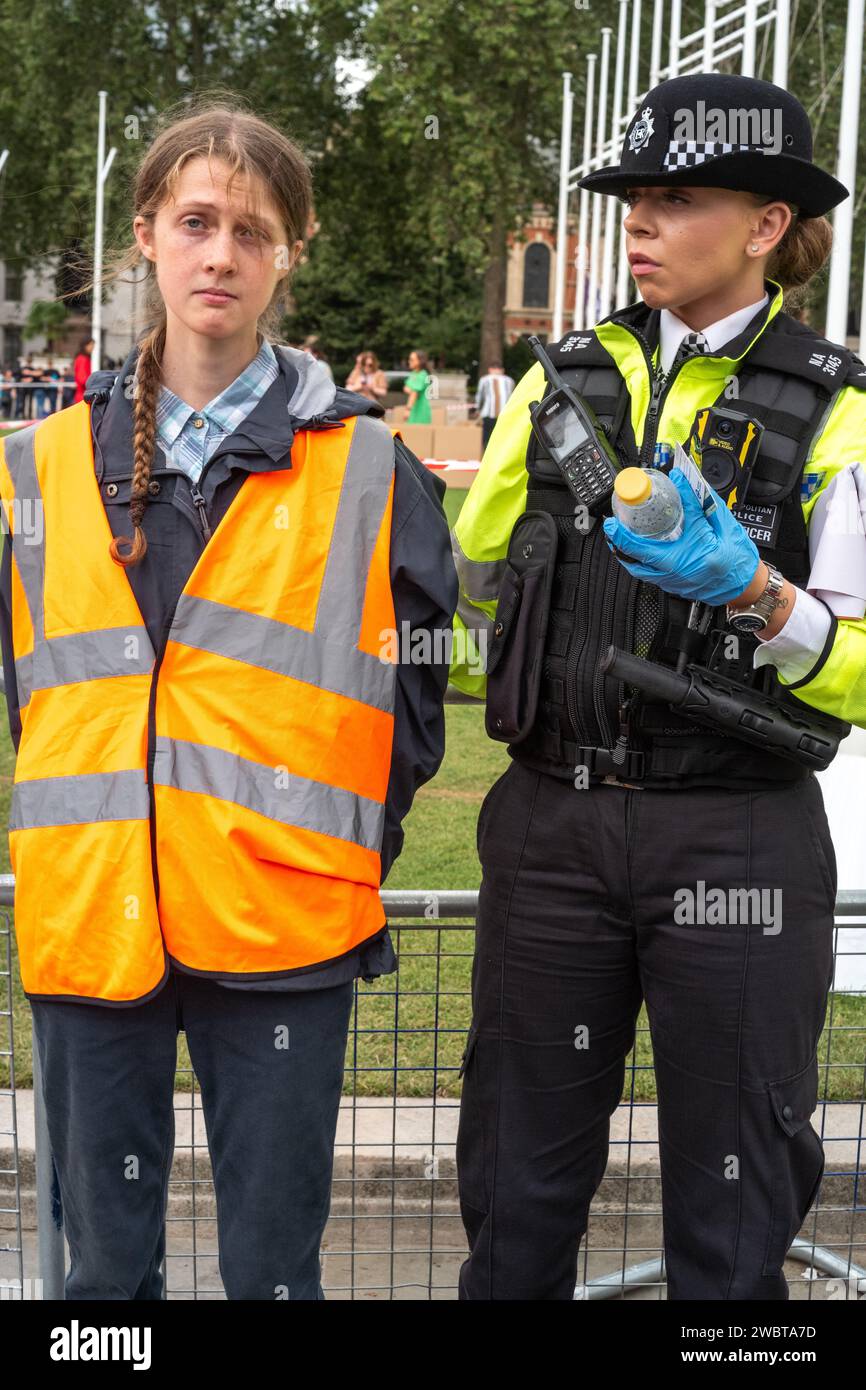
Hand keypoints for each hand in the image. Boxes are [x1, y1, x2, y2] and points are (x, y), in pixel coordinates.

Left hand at [602, 466, 761, 605]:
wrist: (746, 585)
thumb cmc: (738, 559)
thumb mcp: (722, 523)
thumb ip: (699, 502)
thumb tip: (680, 481)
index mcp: (687, 559)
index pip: (646, 546)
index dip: (624, 534)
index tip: (614, 522)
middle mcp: (675, 574)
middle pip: (634, 560)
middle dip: (618, 542)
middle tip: (612, 526)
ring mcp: (672, 583)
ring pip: (638, 570)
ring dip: (625, 553)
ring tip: (620, 536)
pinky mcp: (672, 586)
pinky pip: (647, 574)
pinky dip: (638, 560)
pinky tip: (638, 549)